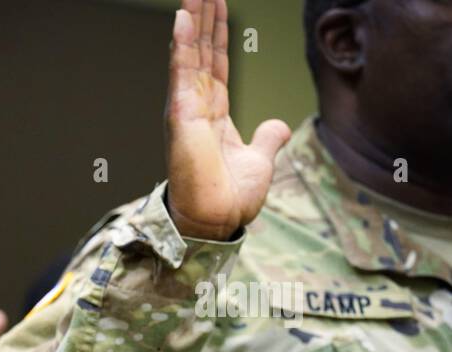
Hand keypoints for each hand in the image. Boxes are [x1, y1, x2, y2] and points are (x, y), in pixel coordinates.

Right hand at [165, 0, 290, 240]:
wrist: (217, 220)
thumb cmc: (230, 198)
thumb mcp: (259, 160)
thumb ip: (267, 139)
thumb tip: (277, 126)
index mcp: (213, 115)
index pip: (215, 64)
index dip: (217, 34)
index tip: (218, 4)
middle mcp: (196, 108)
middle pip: (200, 51)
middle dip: (203, 17)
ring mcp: (187, 110)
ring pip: (189, 55)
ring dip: (191, 20)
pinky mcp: (182, 117)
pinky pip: (183, 73)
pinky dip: (182, 44)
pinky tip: (183, 18)